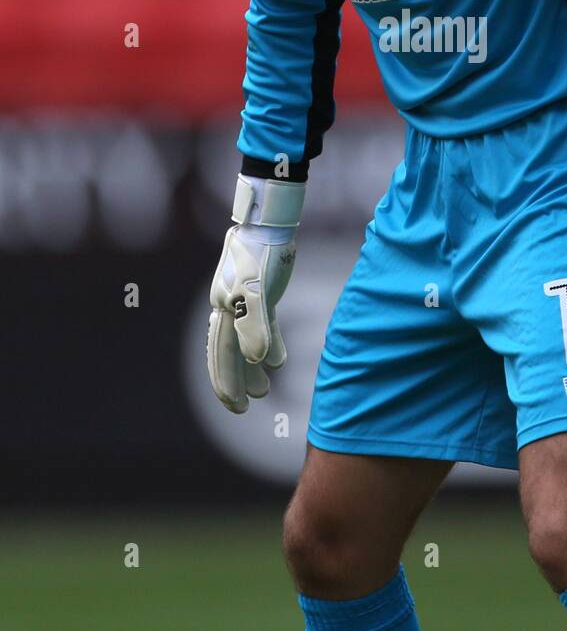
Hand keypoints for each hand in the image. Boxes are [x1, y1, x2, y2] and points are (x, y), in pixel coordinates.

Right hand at [207, 175, 305, 411]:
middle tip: (244, 407)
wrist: (269, 223)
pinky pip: (261, 326)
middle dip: (235, 380)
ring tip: (262, 391)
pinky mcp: (260, 293)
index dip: (228, 382)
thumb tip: (257, 361)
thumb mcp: (258, 291)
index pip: (223, 354)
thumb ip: (255, 326)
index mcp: (224, 309)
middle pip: (229, 352)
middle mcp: (229, 308)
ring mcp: (244, 301)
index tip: (236, 407)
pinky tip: (279, 362)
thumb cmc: (262, 254)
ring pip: (244, 342)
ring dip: (252, 367)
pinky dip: (269, 344)